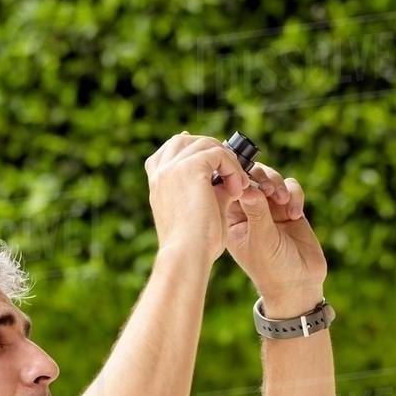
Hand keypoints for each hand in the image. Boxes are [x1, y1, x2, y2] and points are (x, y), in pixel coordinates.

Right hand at [145, 131, 253, 265]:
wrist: (187, 255)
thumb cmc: (196, 244)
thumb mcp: (203, 210)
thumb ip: (212, 190)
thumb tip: (229, 179)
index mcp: (158, 184)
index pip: (167, 152)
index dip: (188, 147)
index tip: (210, 154)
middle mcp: (161, 173)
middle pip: (184, 140)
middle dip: (211, 150)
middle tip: (232, 172)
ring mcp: (172, 168)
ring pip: (204, 144)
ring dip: (227, 161)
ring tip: (238, 187)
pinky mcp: (190, 167)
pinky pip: (218, 153)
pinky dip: (233, 169)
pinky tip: (237, 191)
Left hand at [223, 160, 327, 310]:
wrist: (298, 284)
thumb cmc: (272, 268)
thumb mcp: (261, 240)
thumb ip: (256, 212)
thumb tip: (248, 187)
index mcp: (232, 218)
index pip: (229, 187)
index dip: (236, 177)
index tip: (244, 180)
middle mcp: (249, 210)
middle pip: (251, 176)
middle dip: (261, 177)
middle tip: (268, 189)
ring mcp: (270, 208)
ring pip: (272, 178)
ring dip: (278, 184)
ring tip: (282, 201)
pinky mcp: (290, 209)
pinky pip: (292, 188)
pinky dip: (294, 195)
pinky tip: (295, 214)